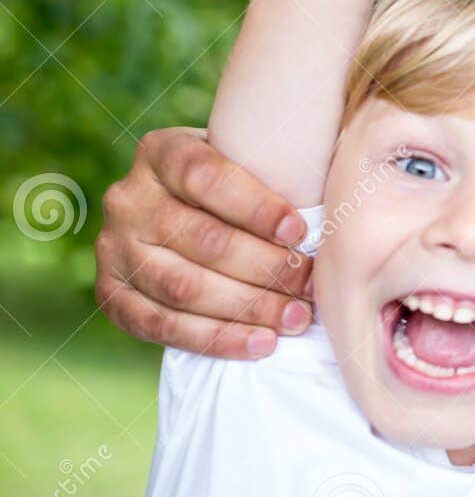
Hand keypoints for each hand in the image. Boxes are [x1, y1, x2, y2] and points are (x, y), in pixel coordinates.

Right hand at [94, 128, 313, 358]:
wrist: (178, 210)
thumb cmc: (236, 184)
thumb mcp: (247, 158)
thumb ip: (276, 165)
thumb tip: (340, 196)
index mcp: (162, 152)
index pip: (206, 177)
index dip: (256, 207)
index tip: (298, 232)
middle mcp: (129, 198)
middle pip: (202, 239)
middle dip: (264, 267)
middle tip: (308, 285)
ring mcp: (113, 248)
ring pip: (183, 287)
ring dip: (247, 308)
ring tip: (295, 318)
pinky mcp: (111, 294)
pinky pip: (162, 325)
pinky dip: (216, 339)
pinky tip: (261, 343)